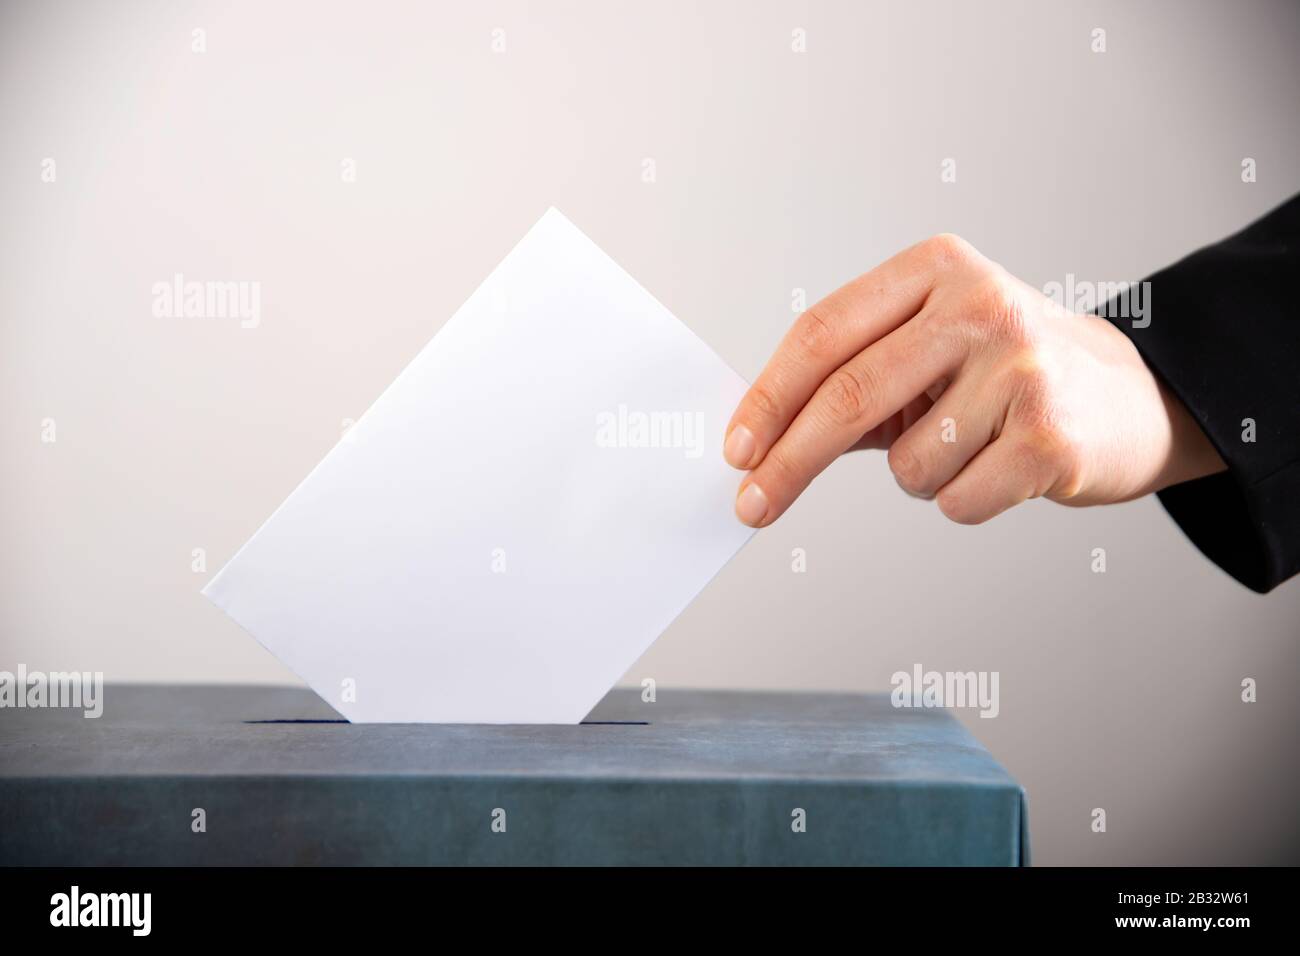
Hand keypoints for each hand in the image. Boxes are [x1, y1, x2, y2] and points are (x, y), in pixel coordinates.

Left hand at [724, 234, 1224, 526]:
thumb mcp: (928, 349)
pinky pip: (955, 500)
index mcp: (935, 269)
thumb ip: (852, 377)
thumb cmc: (1003, 375)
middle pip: (848, 395)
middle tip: (751, 506)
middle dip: (788, 463)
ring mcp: (1020, 367)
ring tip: (972, 445)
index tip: (736, 451)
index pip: (822, 334)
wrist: (1130, 398)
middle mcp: (979, 304)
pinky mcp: (1051, 435)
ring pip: (907, 464)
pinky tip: (1003, 466)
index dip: (769, 398)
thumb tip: (758, 441)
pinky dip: (962, 501)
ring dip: (918, 477)